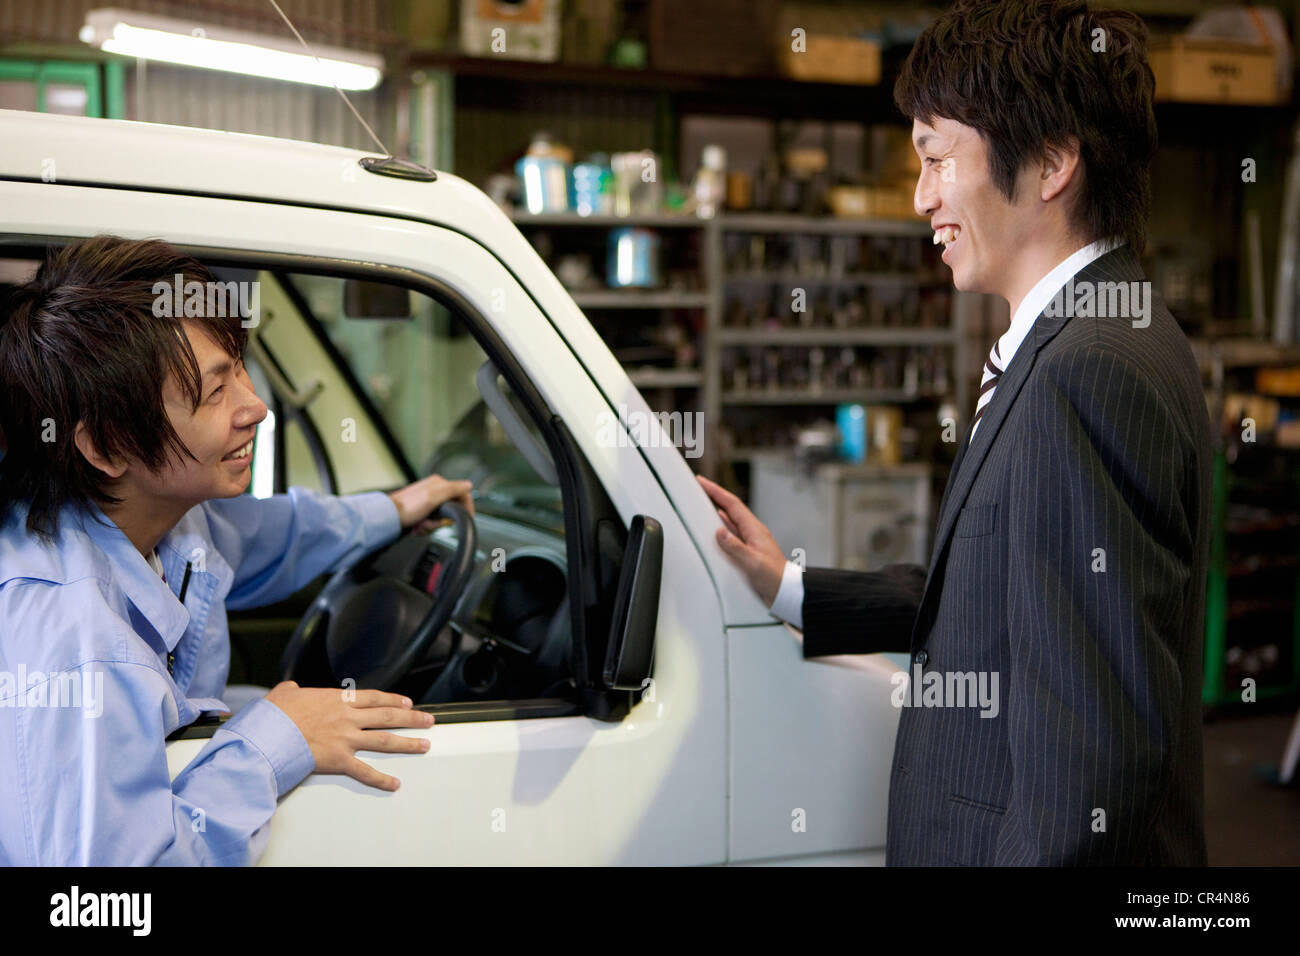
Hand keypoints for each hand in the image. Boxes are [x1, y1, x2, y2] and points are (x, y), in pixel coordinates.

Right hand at [264, 681, 434, 790]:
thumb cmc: (274, 715)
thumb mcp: (284, 693)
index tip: (408, 701)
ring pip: (385, 740)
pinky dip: (382, 779)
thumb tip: (291, 689)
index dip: (394, 699)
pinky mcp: (339, 760)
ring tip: (425, 745)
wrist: (268, 734)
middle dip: (412, 717)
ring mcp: (346, 739)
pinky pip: (365, 771)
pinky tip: (395, 784)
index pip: (374, 697)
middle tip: (429, 720)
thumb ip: (293, 690)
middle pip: (388, 715)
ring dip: (407, 743)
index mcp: (337, 700)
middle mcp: (348, 718)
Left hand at [388, 473, 474, 533]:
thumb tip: (469, 485)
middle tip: (430, 522)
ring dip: (431, 525)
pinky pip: (431, 522)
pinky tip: (417, 526)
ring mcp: (427, 502)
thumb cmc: (406, 507)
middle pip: (450, 510)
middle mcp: (434, 491)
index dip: (467, 506)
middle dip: (440, 521)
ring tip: (421, 524)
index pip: (462, 494)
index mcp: (439, 484)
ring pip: (440, 518)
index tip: (468, 517)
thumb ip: (452, 489)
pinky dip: (425, 527)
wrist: (388, 518)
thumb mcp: (432, 497)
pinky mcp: (422, 511)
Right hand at [696, 474, 785, 606]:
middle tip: (700, 487)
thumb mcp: (753, 563)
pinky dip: (723, 526)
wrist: (786, 592)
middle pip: (730, 508)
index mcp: (754, 529)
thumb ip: (736, 547)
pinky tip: (717, 528)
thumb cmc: (774, 578)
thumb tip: (719, 531)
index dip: (716, 491)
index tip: (702, 482)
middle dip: (715, 496)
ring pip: (731, 520)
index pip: (732, 504)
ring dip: (717, 510)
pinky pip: (733, 533)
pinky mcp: (749, 550)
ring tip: (704, 502)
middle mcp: (752, 532)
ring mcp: (751, 540)